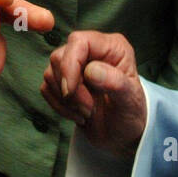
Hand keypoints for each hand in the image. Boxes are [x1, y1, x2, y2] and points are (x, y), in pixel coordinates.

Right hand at [40, 31, 146, 158]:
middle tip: (89, 109)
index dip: (70, 64)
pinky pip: (46, 88)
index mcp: (111, 47)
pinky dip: (59, 106)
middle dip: (70, 88)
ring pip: (50, 73)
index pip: (79, 41)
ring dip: (65, 100)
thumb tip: (91, 71)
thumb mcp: (131, 101)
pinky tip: (78, 115)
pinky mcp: (63, 82)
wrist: (122, 135)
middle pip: (60, 57)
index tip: (70, 91)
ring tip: (87, 113)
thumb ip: (116, 83)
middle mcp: (91, 51)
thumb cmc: (131, 114)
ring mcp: (75, 66)